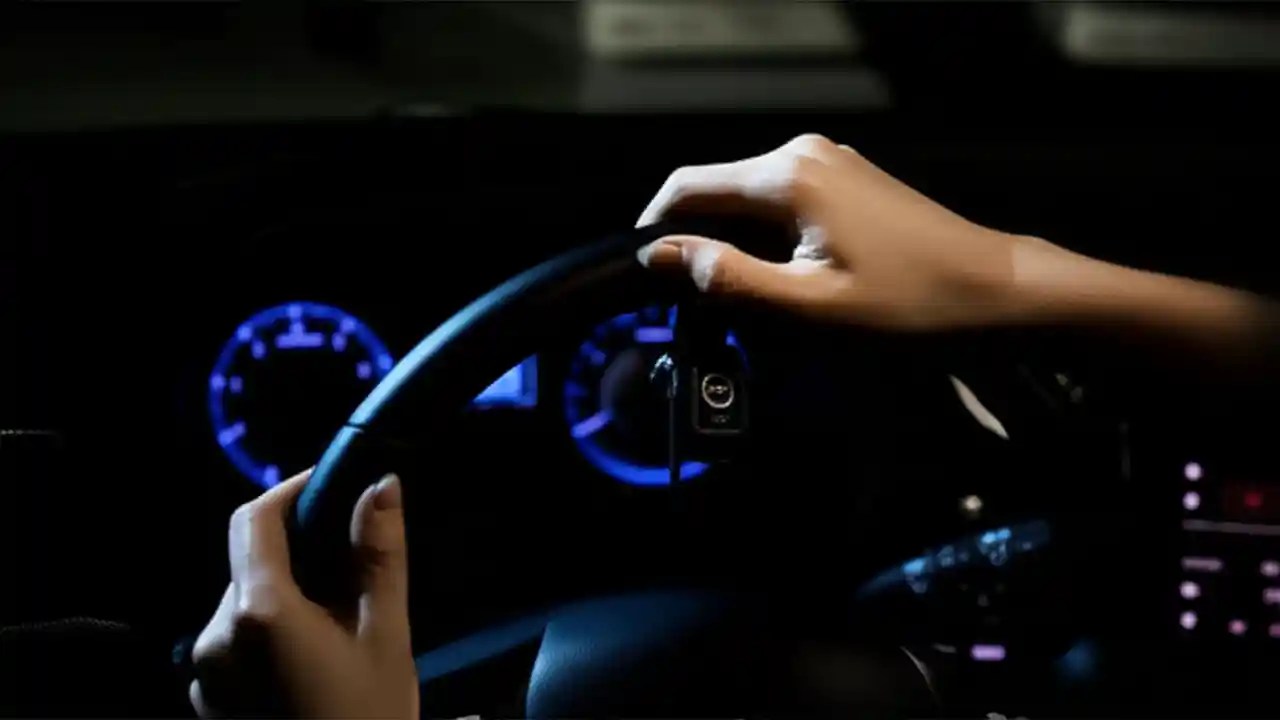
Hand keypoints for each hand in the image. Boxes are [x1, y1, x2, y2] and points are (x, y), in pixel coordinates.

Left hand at [190, 470, 416, 719]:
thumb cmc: (367, 718)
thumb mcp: (385, 634)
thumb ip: (378, 554)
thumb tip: (381, 486)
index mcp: (258, 614)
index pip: (254, 518)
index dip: (293, 490)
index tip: (331, 486)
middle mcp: (213, 638)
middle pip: (253, 562)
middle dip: (302, 554)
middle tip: (356, 572)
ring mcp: (204, 673)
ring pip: (246, 602)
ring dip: (288, 596)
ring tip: (340, 627)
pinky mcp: (207, 698)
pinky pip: (236, 642)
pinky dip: (271, 633)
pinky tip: (314, 659)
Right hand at [636, 134, 1078, 330]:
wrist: (996, 294)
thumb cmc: (911, 306)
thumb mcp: (808, 307)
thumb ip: (728, 279)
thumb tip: (660, 256)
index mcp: (788, 176)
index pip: (686, 188)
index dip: (655, 233)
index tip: (647, 285)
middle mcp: (804, 155)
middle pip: (716, 196)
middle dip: (700, 253)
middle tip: (705, 315)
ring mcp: (829, 165)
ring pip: (748, 207)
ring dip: (736, 256)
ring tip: (751, 313)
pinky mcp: (846, 184)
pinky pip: (781, 210)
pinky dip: (768, 248)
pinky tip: (786, 292)